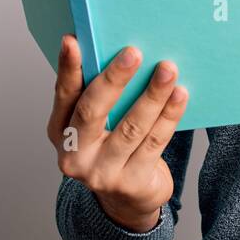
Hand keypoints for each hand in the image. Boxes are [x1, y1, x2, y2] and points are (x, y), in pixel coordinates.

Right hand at [46, 35, 188, 232]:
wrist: (129, 198)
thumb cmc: (112, 146)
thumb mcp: (96, 125)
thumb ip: (98, 95)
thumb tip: (117, 49)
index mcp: (60, 132)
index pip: (63, 95)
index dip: (68, 68)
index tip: (74, 41)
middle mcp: (74, 155)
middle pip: (92, 112)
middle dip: (114, 79)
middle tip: (133, 52)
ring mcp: (102, 173)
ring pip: (131, 127)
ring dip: (152, 95)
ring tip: (167, 69)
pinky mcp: (132, 182)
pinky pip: (155, 142)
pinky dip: (169, 115)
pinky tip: (180, 94)